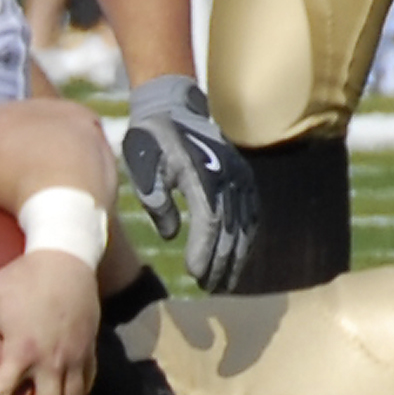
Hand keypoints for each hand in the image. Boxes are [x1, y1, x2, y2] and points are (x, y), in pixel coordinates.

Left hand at [120, 73, 254, 290]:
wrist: (173, 106)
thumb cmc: (151, 139)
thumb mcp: (143, 165)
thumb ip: (155, 198)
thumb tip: (172, 234)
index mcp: (200, 173)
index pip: (209, 221)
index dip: (204, 250)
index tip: (194, 274)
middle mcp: (227, 176)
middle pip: (229, 229)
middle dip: (221, 262)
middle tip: (209, 288)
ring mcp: (239, 176)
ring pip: (244, 225)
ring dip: (235, 256)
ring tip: (223, 282)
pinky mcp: (243, 178)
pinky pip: (250, 215)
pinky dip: (245, 239)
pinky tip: (237, 259)